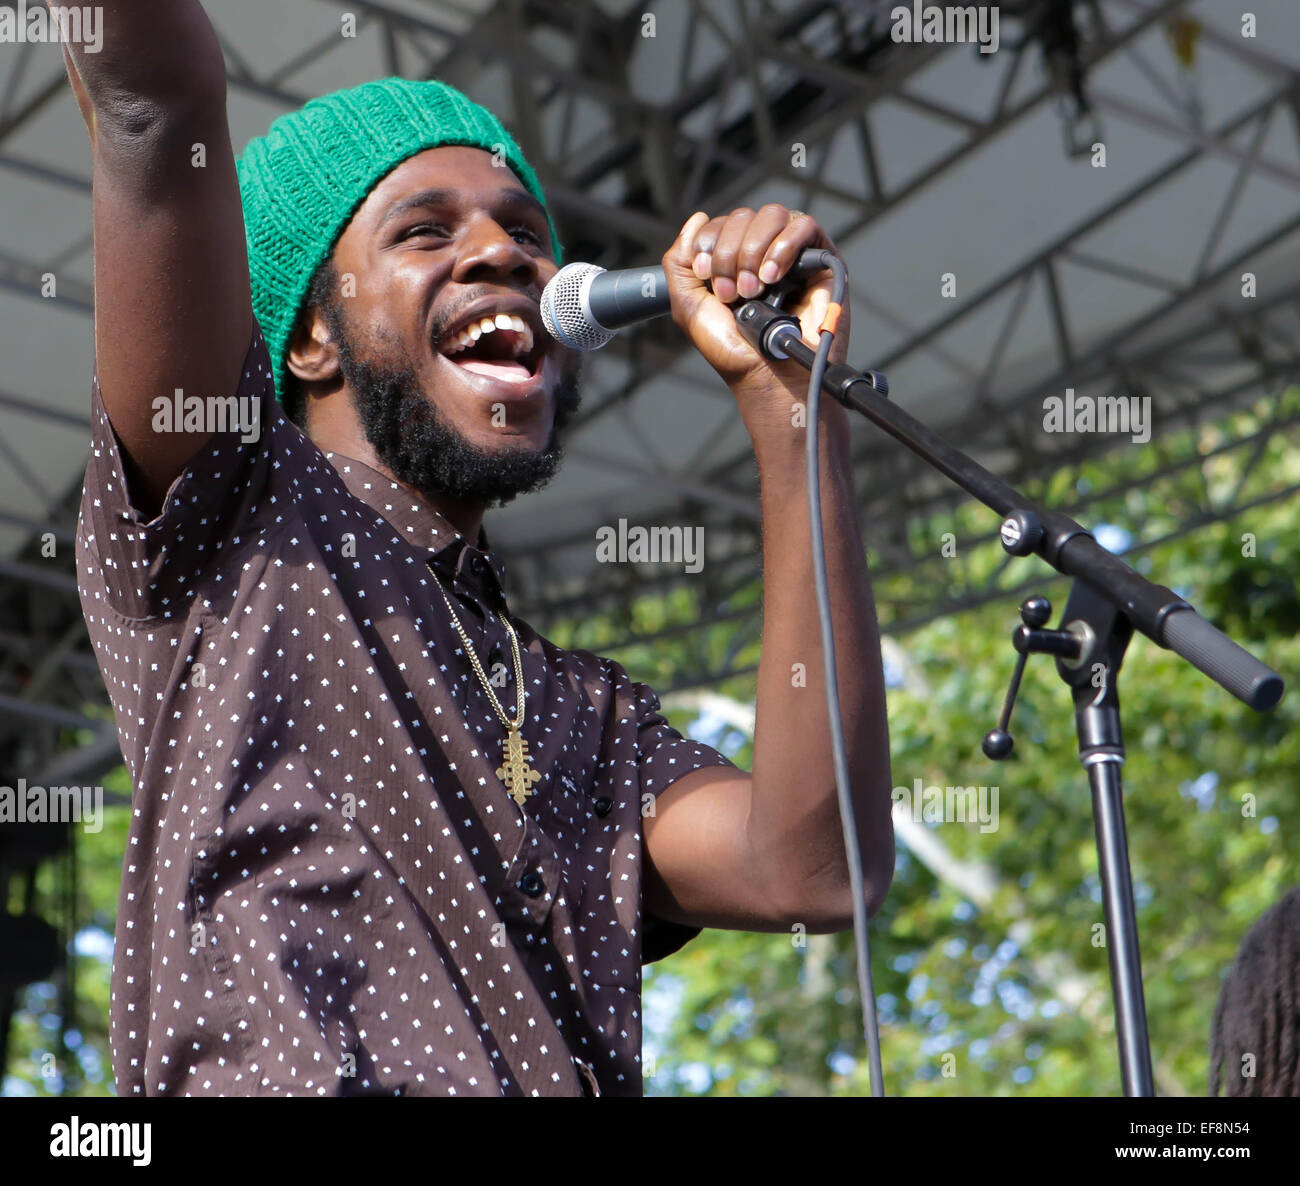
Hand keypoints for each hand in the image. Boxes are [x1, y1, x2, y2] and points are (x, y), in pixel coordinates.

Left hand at [661, 205, 850, 399]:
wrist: (768, 376)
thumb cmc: (732, 350)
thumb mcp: (689, 306)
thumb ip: (679, 262)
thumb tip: (697, 218)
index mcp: (733, 259)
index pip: (720, 223)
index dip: (709, 243)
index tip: (707, 275)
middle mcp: (762, 252)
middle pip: (743, 216)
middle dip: (730, 253)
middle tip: (732, 292)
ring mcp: (793, 253)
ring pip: (771, 215)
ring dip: (754, 250)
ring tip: (754, 288)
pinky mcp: (821, 260)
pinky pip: (804, 226)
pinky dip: (783, 246)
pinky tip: (773, 277)